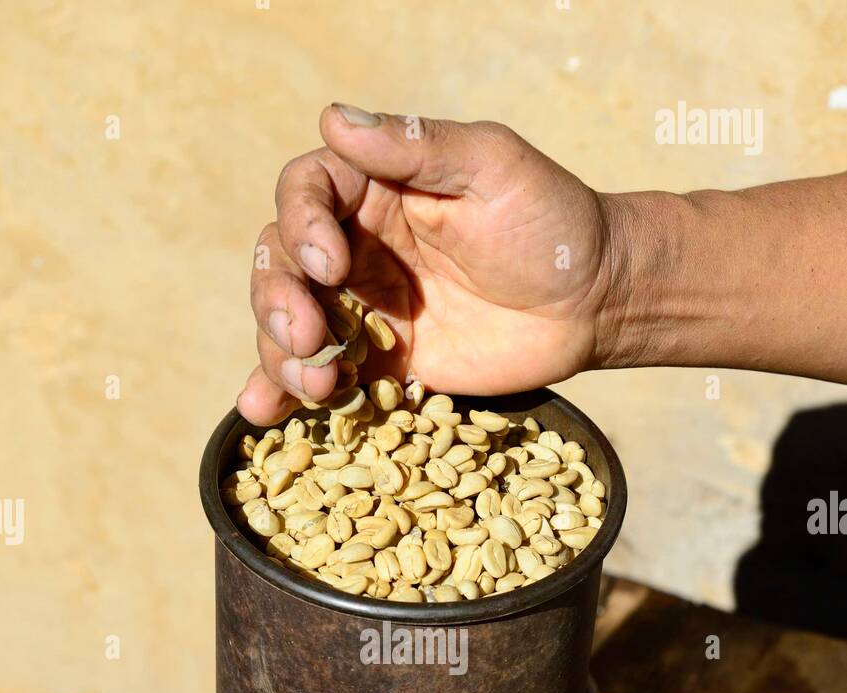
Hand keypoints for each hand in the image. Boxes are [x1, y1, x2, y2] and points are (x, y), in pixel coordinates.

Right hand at [238, 105, 613, 424]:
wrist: (592, 303)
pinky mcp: (379, 365)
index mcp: (376, 189)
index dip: (301, 225)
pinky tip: (262, 412)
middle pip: (280, 263)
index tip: (331, 262)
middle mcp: (357, 246)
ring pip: (287, 324)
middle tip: (308, 334)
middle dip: (278, 299)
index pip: (305, 194)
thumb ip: (416, 145)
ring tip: (315, 384)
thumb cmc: (551, 222)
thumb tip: (333, 120)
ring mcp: (363, 309)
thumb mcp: (491, 166)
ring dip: (280, 353)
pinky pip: (317, 376)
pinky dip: (283, 394)